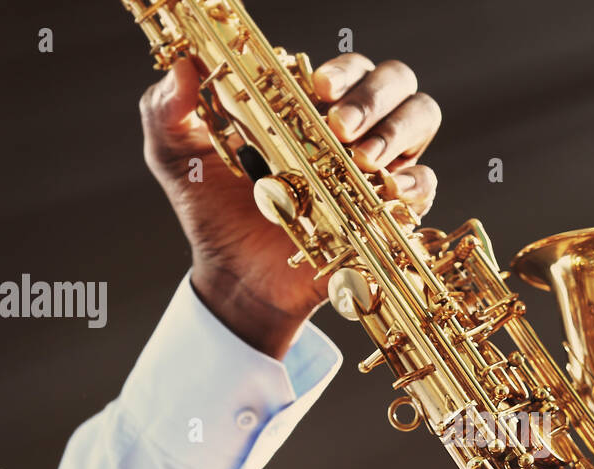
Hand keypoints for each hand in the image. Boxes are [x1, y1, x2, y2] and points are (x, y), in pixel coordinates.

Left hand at [139, 54, 440, 358]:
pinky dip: (414, 183)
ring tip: (362, 157)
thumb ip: (167, 109)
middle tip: (340, 127)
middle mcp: (350, 127)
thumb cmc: (211, 209)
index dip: (342, 71)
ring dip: (397, 131)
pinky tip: (387, 190)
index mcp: (307, 102)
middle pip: (396, 82)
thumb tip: (184, 67)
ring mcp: (376, 167)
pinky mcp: (390, 210)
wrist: (235, 277)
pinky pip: (425, 184)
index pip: (346, 67)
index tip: (317, 88)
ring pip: (421, 118)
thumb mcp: (175, 156)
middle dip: (374, 97)